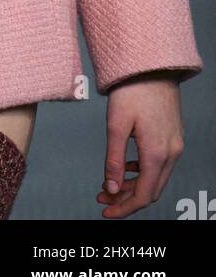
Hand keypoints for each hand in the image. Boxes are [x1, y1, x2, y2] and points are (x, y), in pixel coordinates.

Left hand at [97, 72, 184, 217]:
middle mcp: (171, 153)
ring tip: (109, 184)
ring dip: (134, 185)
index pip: (143, 195)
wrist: (152, 65)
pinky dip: (142, 172)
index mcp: (156, 153)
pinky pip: (160, 164)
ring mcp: (175, 145)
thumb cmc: (132, 90)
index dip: (123, 208)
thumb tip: (111, 189)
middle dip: (126, 198)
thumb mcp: (116, 125)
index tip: (104, 211)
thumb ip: (114, 160)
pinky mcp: (173, 136)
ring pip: (156, 178)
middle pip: (151, 190)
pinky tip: (126, 166)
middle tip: (102, 197)